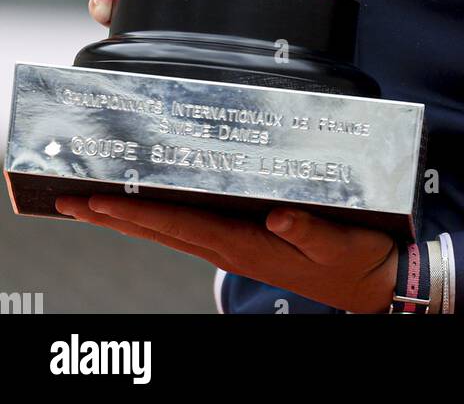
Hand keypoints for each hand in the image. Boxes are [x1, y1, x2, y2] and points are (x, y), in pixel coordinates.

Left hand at [53, 196, 398, 313]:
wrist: (375, 280)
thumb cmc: (356, 258)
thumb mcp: (338, 242)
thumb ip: (308, 228)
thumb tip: (276, 215)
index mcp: (246, 244)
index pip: (180, 225)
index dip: (137, 212)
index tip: (98, 201)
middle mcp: (232, 245)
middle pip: (161, 229)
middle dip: (114, 215)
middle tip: (71, 201)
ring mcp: (236, 245)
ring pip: (169, 230)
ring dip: (128, 218)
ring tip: (92, 205)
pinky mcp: (246, 240)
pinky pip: (190, 228)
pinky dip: (160, 218)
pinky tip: (147, 210)